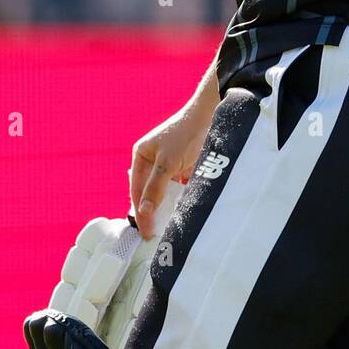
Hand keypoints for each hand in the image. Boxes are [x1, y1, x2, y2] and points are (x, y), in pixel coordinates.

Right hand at [129, 109, 207, 238]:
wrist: (212, 115)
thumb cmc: (186, 134)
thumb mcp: (167, 163)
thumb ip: (155, 188)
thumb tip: (143, 212)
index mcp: (141, 156)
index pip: (136, 190)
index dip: (140, 212)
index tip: (145, 231)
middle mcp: (152, 160)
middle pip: (148, 192)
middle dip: (152, 212)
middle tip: (155, 234)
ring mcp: (168, 163)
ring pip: (164, 192)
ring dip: (166, 207)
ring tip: (168, 227)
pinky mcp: (184, 166)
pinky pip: (179, 188)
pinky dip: (180, 199)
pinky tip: (182, 212)